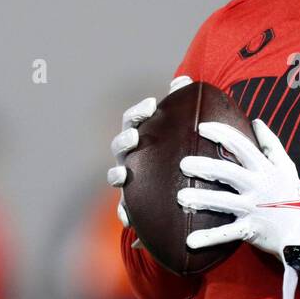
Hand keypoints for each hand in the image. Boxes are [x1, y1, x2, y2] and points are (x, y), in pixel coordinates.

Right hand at [107, 75, 192, 240]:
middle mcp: (129, 156)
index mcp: (140, 136)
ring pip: (115, 175)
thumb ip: (181, 106)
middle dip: (125, 140)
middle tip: (135, 138)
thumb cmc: (174, 152)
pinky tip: (128, 220)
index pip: (133, 120)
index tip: (151, 104)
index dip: (138, 112)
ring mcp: (127, 179)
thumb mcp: (181, 131)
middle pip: (120, 145)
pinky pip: (124, 210)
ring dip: (116, 173)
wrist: (173, 187)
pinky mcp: (131, 203)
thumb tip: (184, 78)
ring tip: (123, 174)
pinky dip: (124, 214)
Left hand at [175, 118, 299, 298]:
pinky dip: (209, 238)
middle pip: (228, 172)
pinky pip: (227, 234)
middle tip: (184, 164)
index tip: (202, 127)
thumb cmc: (291, 195)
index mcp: (265, 169)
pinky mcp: (250, 230)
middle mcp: (258, 187)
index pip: (241, 146)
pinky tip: (190, 241)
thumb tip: (256, 121)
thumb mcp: (287, 167)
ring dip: (201, 200)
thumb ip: (272, 144)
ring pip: (224, 202)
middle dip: (205, 167)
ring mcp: (253, 209)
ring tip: (180, 196)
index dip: (222, 134)